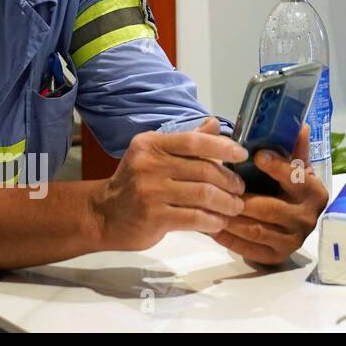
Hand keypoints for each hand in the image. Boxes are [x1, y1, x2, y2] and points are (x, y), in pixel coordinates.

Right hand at [90, 117, 248, 250]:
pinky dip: (214, 221)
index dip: (223, 146)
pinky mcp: (153, 217)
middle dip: (230, 181)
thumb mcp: (155, 156)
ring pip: (205, 195)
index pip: (193, 141)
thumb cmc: (136, 184)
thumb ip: (186, 142)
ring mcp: (149, 191)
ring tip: (234, 207)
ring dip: (227, 203)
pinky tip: (218, 221)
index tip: (242, 155)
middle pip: (204, 170)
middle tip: (239, 190)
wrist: (104, 214)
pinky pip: (196, 218)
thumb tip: (215, 123)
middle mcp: (148, 165)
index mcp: (150, 145)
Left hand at [210, 123, 328, 265]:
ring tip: (203, 205)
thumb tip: (299, 125)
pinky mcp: (276, 256)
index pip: (296, 178)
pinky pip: (248, 248)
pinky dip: (226, 237)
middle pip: (268, 208)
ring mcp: (292, 240)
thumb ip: (289, 147)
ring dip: (227, 217)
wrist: (284, 221)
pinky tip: (208, 225)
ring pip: (255, 229)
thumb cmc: (279, 185)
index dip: (277, 167)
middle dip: (238, 197)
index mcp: (312, 191)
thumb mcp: (287, 166)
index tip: (257, 156)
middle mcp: (306, 218)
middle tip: (212, 186)